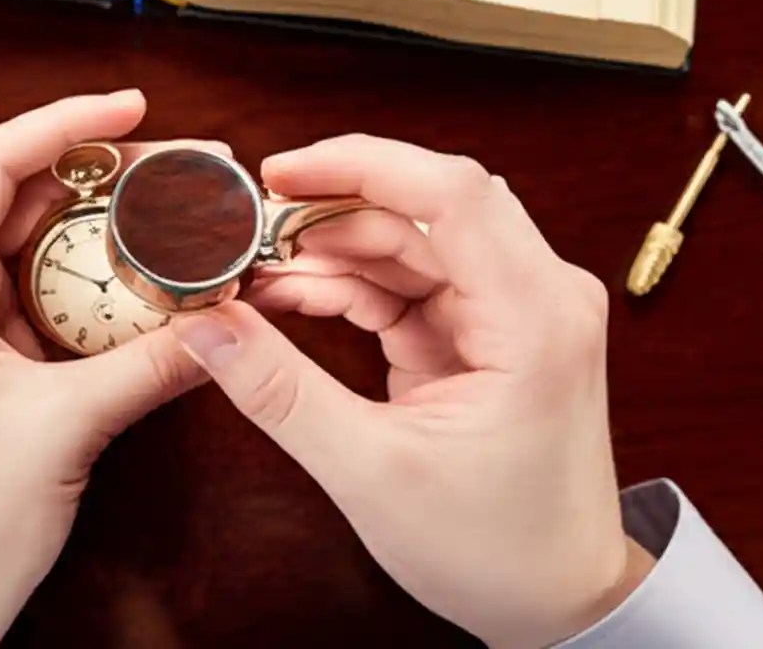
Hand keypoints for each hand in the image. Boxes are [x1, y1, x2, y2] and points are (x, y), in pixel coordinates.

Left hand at [0, 90, 214, 648]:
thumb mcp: (66, 425)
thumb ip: (152, 363)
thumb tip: (215, 320)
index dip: (67, 121)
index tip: (132, 107)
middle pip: (16, 198)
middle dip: (99, 178)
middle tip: (174, 171)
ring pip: (29, 249)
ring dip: (96, 235)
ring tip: (167, 222)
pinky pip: (33, 299)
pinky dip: (85, 288)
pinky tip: (137, 291)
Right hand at [171, 135, 653, 648]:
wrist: (555, 598)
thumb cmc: (497, 549)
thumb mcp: (371, 472)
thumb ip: (280, 391)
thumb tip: (207, 325)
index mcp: (535, 319)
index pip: (450, 194)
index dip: (359, 165)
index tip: (280, 172)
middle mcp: (538, 296)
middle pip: (423, 207)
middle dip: (329, 210)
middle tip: (249, 232)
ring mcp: (513, 310)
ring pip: (408, 242)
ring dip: (329, 251)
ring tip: (255, 276)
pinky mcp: (483, 330)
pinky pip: (407, 283)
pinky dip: (346, 287)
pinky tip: (290, 299)